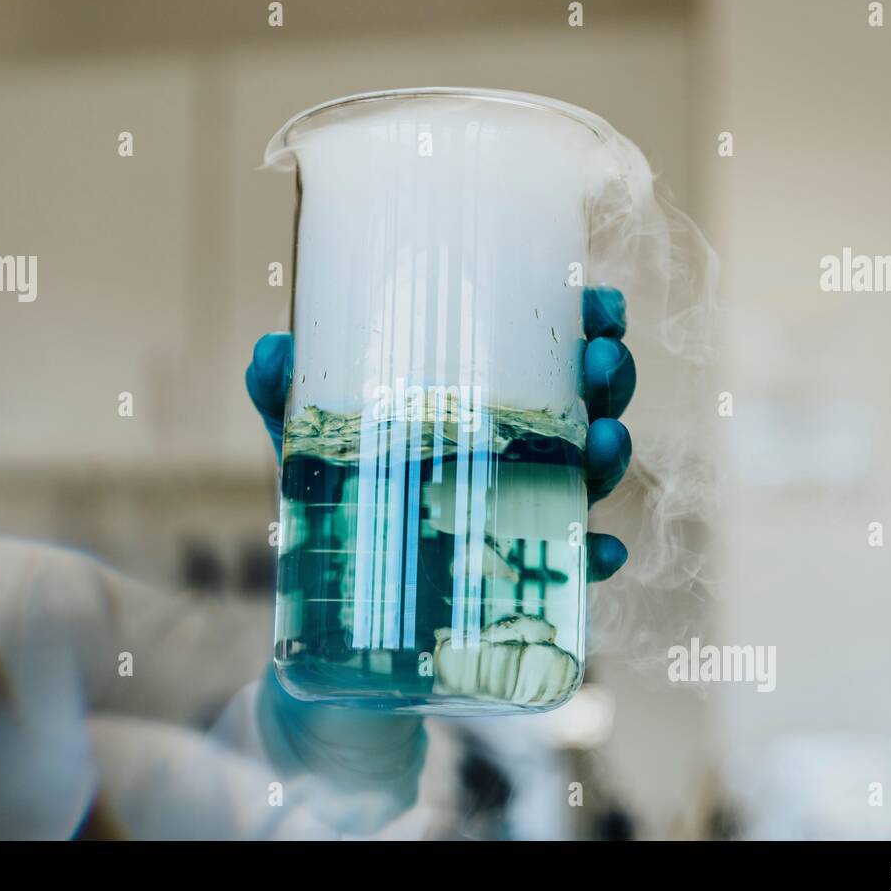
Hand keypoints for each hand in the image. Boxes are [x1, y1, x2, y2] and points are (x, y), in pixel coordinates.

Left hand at [246, 285, 635, 578]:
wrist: (328, 589)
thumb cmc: (331, 485)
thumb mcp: (305, 430)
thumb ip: (283, 388)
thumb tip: (275, 351)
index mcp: (486, 391)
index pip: (553, 344)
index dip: (591, 317)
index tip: (599, 301)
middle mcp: (521, 443)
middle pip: (589, 398)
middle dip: (610, 374)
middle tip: (600, 358)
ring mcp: (530, 505)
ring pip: (593, 470)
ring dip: (615, 452)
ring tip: (606, 441)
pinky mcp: (527, 569)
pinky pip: (575, 564)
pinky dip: (595, 556)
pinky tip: (602, 551)